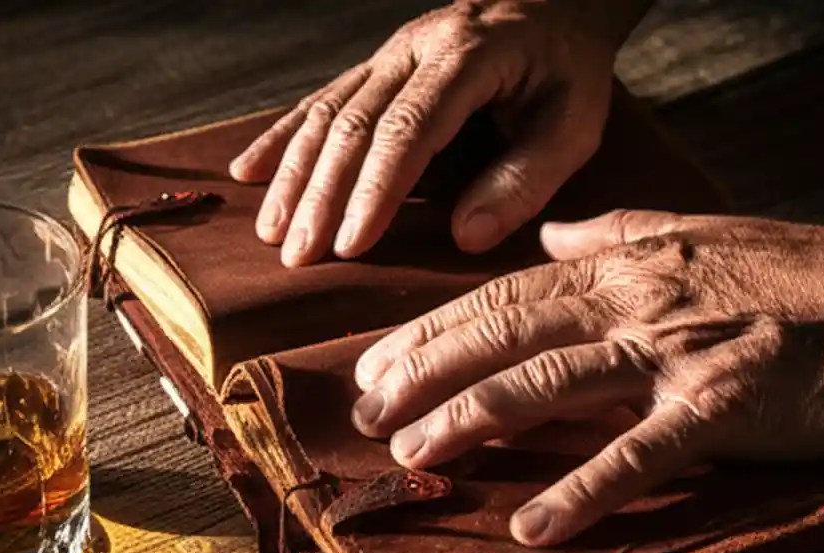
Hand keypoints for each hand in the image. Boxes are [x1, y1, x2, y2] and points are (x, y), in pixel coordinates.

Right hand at [228, 0, 650, 266]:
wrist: (555, 6)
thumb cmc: (567, 71)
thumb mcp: (574, 124)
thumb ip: (527, 179)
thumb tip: (466, 236)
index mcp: (468, 55)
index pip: (410, 129)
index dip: (375, 190)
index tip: (352, 245)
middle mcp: (416, 46)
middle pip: (353, 123)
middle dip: (321, 195)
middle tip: (298, 257)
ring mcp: (389, 51)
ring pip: (326, 112)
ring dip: (294, 175)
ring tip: (272, 233)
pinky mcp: (374, 64)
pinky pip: (318, 100)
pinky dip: (282, 138)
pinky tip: (249, 172)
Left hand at [348, 209, 823, 546]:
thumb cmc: (797, 270)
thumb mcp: (694, 229)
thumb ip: (612, 231)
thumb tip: (547, 236)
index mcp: (620, 268)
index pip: (500, 296)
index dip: (430, 332)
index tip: (375, 364)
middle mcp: (633, 304)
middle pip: (503, 334)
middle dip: (424, 372)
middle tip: (364, 413)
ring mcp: (674, 355)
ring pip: (548, 381)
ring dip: (471, 418)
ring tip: (412, 453)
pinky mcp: (721, 409)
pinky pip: (638, 452)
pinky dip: (582, 488)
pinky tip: (534, 524)